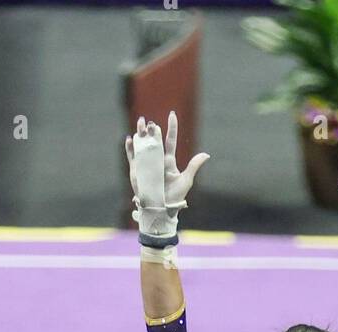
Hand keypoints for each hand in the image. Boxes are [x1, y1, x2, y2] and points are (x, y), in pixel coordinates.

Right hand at [125, 113, 208, 237]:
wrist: (162, 210)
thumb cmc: (175, 197)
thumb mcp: (186, 181)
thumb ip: (193, 166)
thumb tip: (206, 154)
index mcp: (169, 161)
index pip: (170, 141)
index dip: (172, 128)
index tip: (172, 115)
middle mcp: (157, 161)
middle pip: (154, 140)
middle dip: (152, 129)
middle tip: (150, 121)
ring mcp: (147, 165)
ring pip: (143, 145)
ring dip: (141, 134)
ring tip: (140, 123)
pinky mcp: (137, 172)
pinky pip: (133, 158)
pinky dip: (130, 148)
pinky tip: (130, 139)